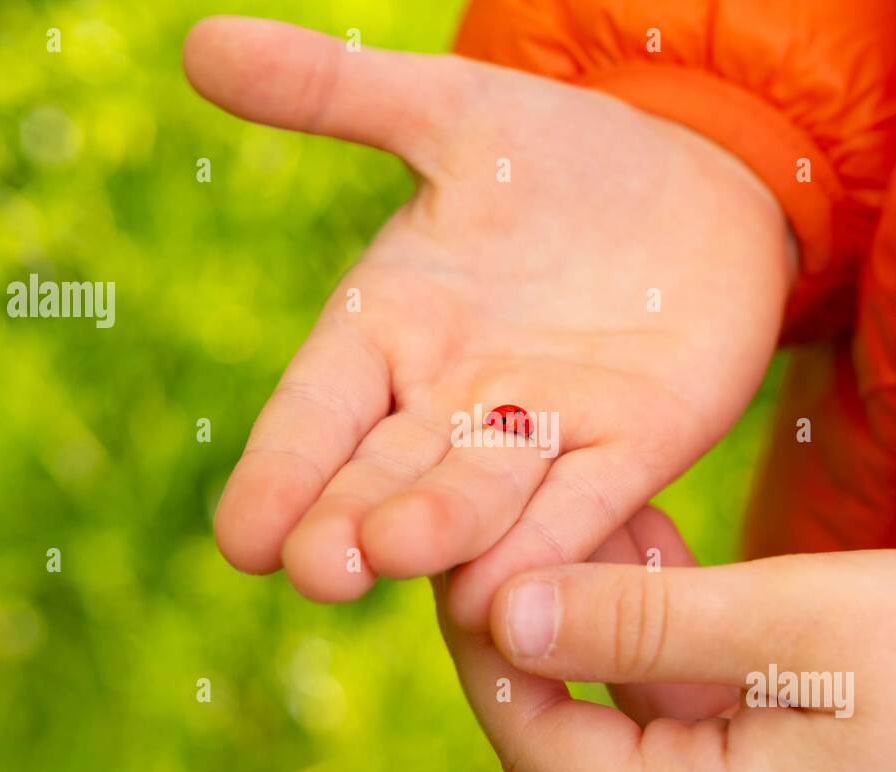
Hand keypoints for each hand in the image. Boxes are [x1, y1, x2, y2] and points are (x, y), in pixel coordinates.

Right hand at [183, 16, 793, 630]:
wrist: (695, 178)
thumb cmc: (559, 159)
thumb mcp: (451, 113)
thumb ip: (333, 93)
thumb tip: (200, 42)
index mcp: (390, 329)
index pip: (316, 412)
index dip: (280, 472)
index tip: (238, 539)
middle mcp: (454, 397)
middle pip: (388, 470)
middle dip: (351, 518)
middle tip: (319, 567)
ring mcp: (548, 426)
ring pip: (482, 490)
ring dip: (439, 527)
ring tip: (393, 556)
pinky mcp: (639, 440)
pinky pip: (588, 497)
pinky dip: (552, 538)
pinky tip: (515, 592)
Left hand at [436, 544, 895, 771]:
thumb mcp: (804, 627)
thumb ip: (645, 623)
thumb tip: (504, 612)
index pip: (536, 743)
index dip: (484, 644)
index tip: (461, 547)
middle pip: (568, 728)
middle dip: (538, 616)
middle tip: (519, 512)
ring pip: (622, 706)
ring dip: (599, 609)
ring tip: (590, 505)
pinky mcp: (777, 769)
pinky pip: (682, 702)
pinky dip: (658, 628)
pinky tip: (651, 544)